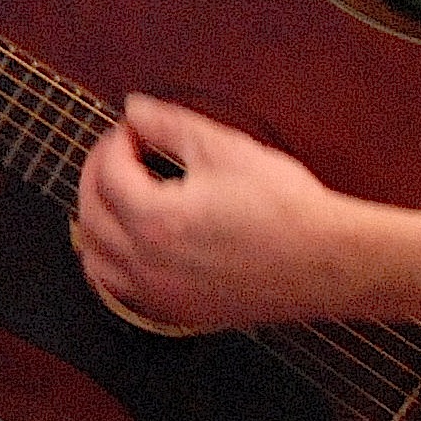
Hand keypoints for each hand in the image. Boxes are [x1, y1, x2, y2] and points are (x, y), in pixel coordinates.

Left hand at [71, 94, 381, 331]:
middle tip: (118, 150)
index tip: (133, 127)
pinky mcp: (177, 312)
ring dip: (95, 220)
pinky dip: (110, 262)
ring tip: (116, 192)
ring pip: (94, 258)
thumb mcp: (225, 150)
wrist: (329, 262)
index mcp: (155, 221)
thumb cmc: (286, 206)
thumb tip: (134, 108)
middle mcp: (148, 264)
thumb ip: (169, 125)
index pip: (108, 173)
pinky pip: (118, 290)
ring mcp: (159, 294)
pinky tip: (126, 242)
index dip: (115, 142)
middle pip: (90, 213)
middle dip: (97, 174)